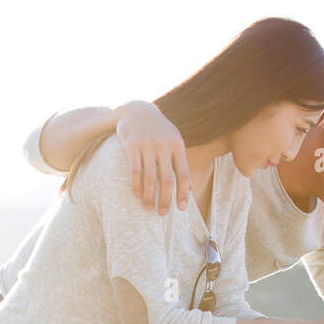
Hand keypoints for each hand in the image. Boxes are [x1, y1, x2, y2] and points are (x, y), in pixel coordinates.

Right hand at [114, 100, 189, 214]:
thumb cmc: (158, 130)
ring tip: (148, 208)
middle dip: (165, 199)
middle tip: (163, 213)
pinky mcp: (132, 145)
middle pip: (167, 180)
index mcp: (178, 145)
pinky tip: (137, 195)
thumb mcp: (174, 141)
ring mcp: (147, 145)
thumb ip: (182, 163)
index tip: (181, 209)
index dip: (183, 193)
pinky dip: (136, 185)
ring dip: (149, 196)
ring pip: (150, 178)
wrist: (136, 109)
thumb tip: (192, 188)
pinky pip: (135, 171)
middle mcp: (164, 145)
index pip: (183, 174)